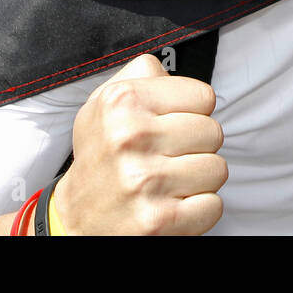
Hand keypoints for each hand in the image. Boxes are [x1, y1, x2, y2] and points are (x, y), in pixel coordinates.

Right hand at [52, 53, 226, 234]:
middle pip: (214, 132)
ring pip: (217, 169)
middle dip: (196, 146)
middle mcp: (130, 138)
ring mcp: (144, 182)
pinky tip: (171, 204)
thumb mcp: (106, 100)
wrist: (75, 218)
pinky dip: (198, 209)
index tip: (169, 126)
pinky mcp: (158, 220)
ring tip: (168, 181)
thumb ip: (145, 74)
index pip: (205, 97)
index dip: (192, 112)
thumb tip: (175, 72)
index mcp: (122, 101)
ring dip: (198, 179)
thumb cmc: (101, 155)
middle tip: (167, 157)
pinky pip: (213, 205)